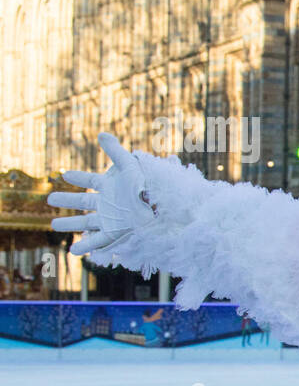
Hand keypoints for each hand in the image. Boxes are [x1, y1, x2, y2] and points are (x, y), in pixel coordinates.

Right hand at [48, 133, 158, 256]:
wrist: (162, 210)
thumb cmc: (147, 187)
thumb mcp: (129, 167)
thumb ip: (115, 151)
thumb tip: (102, 134)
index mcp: (111, 187)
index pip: (91, 180)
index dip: (78, 177)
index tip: (65, 174)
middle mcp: (109, 204)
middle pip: (83, 201)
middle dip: (67, 199)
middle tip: (50, 198)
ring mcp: (110, 219)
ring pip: (84, 222)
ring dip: (69, 223)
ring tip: (53, 224)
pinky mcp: (114, 233)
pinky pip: (96, 241)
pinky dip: (84, 246)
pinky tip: (72, 251)